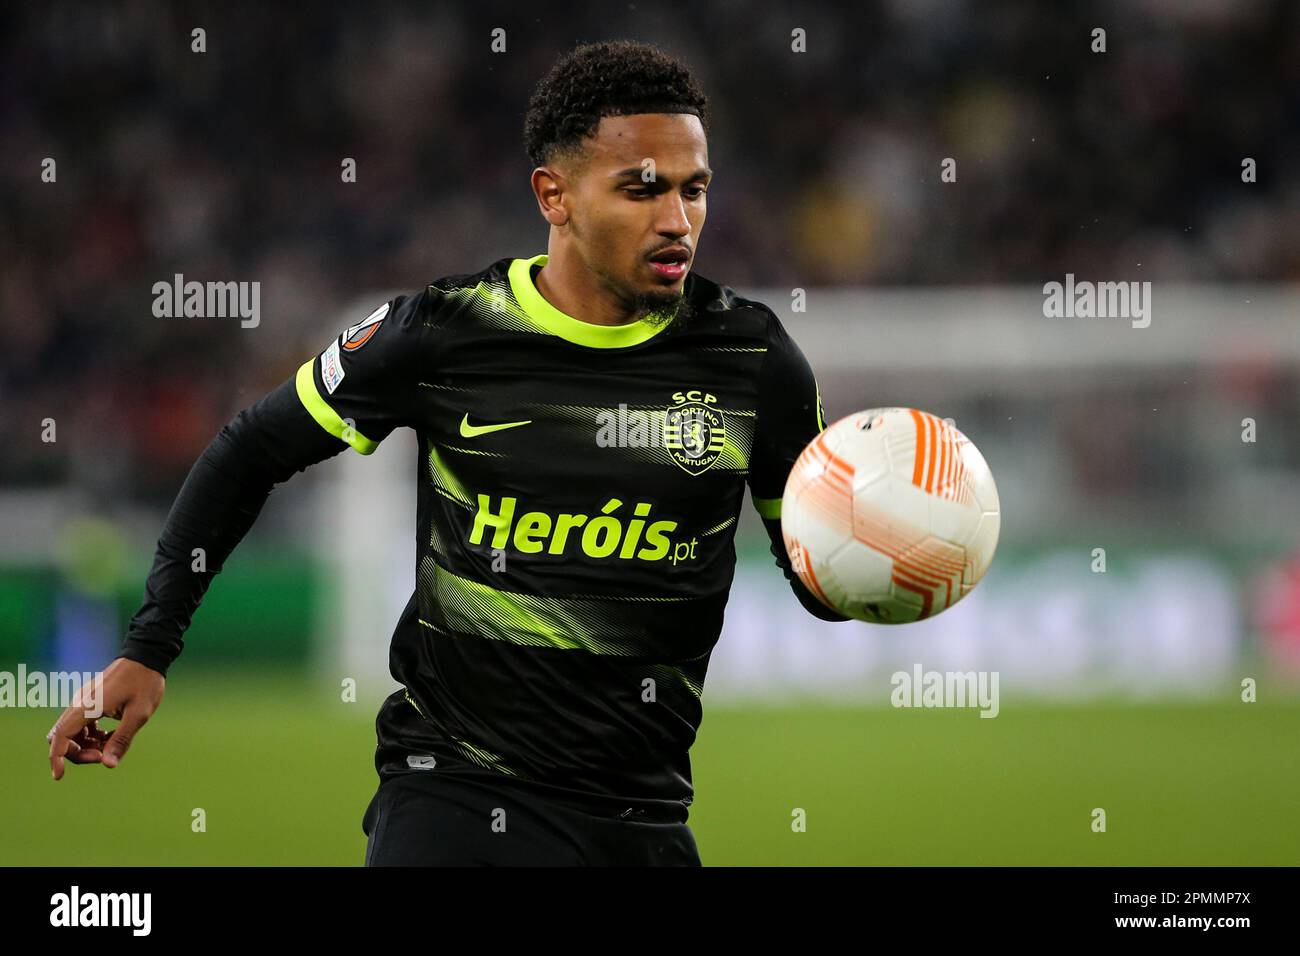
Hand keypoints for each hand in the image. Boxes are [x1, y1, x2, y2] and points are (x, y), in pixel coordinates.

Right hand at [47, 657, 165, 779]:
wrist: (146, 656)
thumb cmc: (145, 683)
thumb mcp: (138, 715)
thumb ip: (121, 740)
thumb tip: (108, 764)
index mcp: (87, 706)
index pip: (60, 736)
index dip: (56, 758)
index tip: (59, 776)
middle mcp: (80, 704)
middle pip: (63, 737)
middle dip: (77, 753)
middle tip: (103, 756)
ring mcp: (84, 702)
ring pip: (73, 732)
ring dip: (86, 746)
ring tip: (110, 746)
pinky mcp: (91, 702)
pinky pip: (83, 725)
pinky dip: (92, 736)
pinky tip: (111, 736)